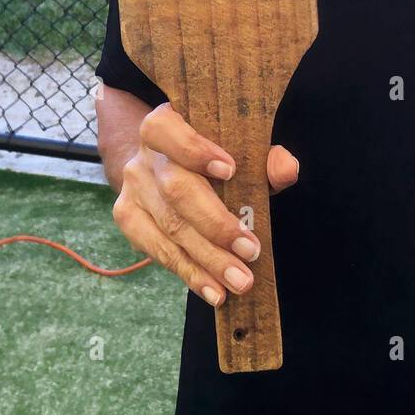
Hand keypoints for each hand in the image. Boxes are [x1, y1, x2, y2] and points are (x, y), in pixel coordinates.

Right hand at [111, 100, 299, 307]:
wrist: (164, 163)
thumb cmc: (211, 156)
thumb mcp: (237, 149)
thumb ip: (265, 157)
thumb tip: (286, 168)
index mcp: (166, 125)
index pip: (167, 130)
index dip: (195, 150)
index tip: (231, 171)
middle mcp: (144, 156)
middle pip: (175, 190)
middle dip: (215, 225)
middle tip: (250, 251)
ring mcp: (133, 189)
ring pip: (169, 228)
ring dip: (207, 260)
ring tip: (238, 281)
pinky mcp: (128, 219)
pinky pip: (159, 251)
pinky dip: (190, 273)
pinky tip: (213, 289)